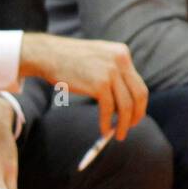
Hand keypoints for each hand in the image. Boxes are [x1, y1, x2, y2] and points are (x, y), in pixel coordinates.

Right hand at [19, 33, 147, 139]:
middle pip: (139, 94)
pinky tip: (104, 130)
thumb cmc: (68, 59)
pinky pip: (109, 109)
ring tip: (119, 134)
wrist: (48, 54)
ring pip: (126, 105)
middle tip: (130, 126)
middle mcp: (120, 62)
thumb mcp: (98, 58)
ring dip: (124, 124)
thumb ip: (112, 72)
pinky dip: (107, 123)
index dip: (138, 103)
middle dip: (137, 114)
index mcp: (122, 53)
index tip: (134, 115)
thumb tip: (121, 99)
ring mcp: (111, 73)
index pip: (138, 83)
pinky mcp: (100, 85)